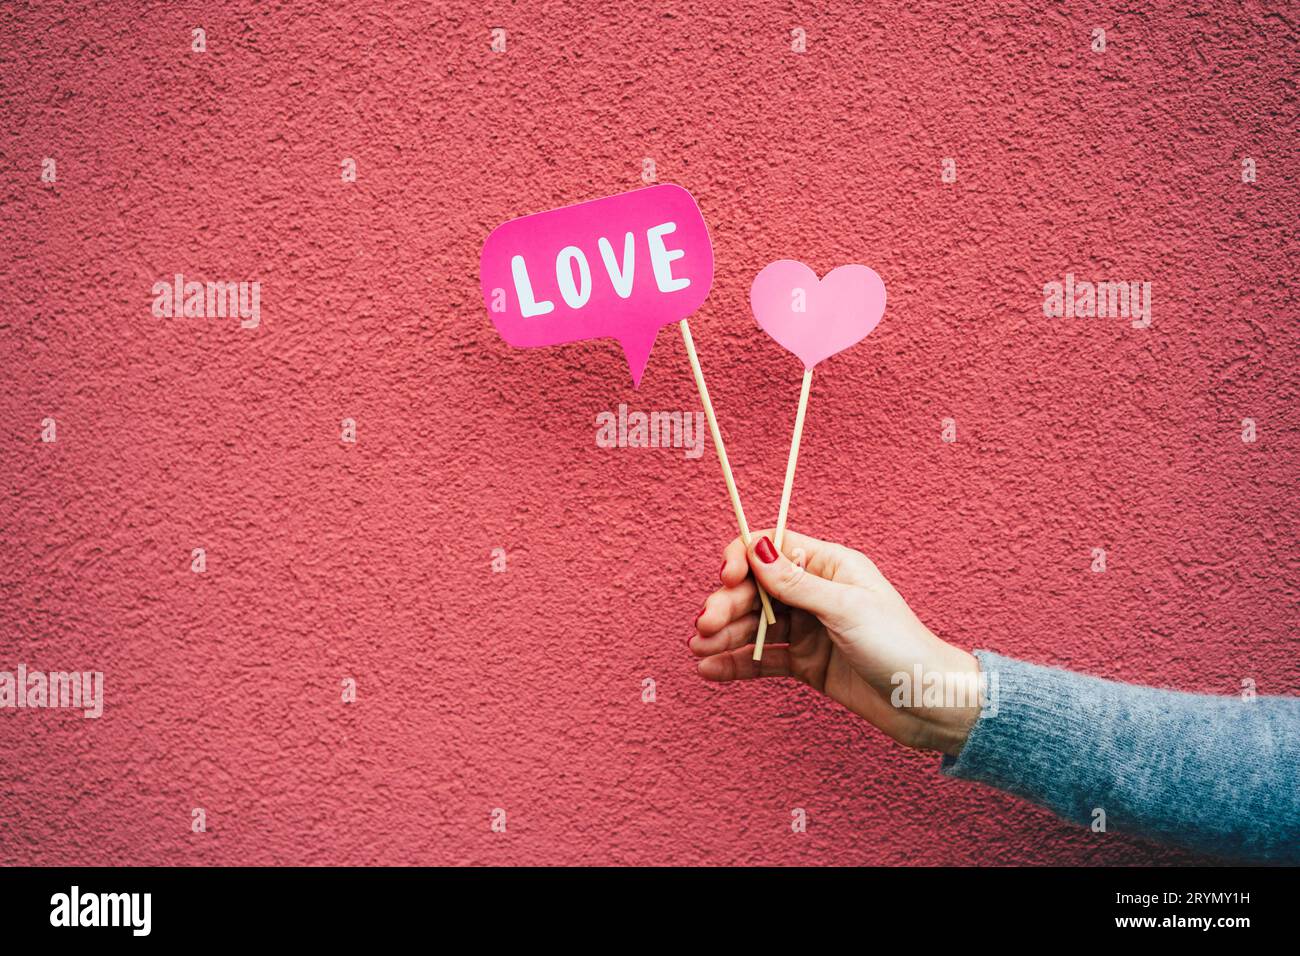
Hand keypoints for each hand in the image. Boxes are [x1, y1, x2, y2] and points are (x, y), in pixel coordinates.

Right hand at [689, 529, 982, 755]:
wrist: (928, 702)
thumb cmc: (899, 645)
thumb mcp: (846, 608)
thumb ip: (796, 583)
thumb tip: (755, 549)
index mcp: (830, 566)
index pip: (773, 548)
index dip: (742, 558)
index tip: (726, 578)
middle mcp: (816, 593)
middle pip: (756, 590)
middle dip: (727, 605)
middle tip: (705, 627)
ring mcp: (809, 629)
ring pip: (755, 626)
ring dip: (724, 637)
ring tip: (699, 652)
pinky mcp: (806, 664)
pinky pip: (764, 659)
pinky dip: (737, 664)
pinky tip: (711, 671)